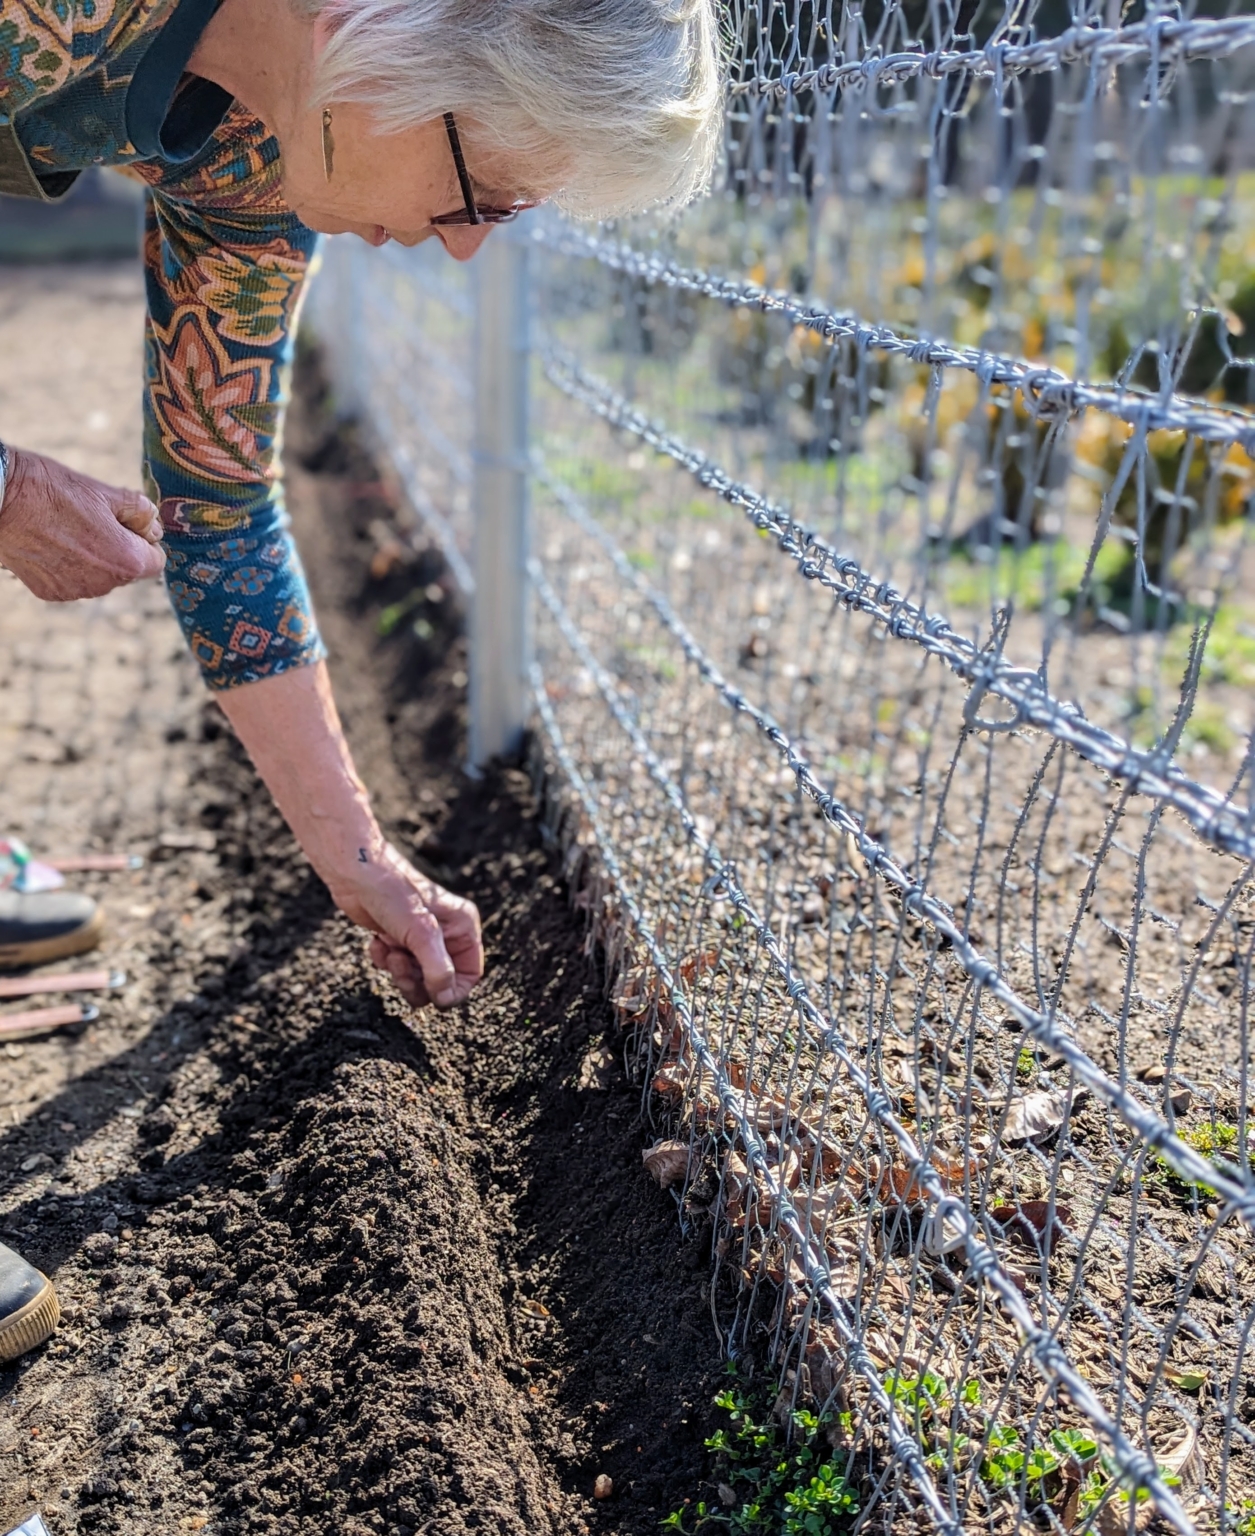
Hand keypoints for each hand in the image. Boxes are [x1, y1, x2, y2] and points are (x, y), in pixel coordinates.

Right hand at [0, 447, 164, 600]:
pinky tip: (51, 542)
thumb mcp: (106, 492)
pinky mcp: (51, 593)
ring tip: (68, 529)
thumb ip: (141, 513)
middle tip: (92, 520)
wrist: (0, 499)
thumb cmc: (53, 490)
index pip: (156, 561)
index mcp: (127, 561)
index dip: (144, 540)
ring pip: (100, 577)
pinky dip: (68, 566)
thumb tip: (154, 530)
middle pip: (128, 571)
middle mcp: (104, 584)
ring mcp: (76, 591)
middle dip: (119, 549)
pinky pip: (73, 581)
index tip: (126, 523)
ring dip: (94, 559)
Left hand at [329, 840, 483, 1008]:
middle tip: (399, 964)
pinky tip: (377, 941)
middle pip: (441, 982)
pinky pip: (398, 969)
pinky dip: (385, 960)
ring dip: (399, 971)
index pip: (470, 974)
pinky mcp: (400, 940)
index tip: (431, 992)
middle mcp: (447, 934)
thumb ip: (438, 969)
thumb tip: (446, 998)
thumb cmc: (391, 893)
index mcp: (463, 928)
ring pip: (418, 979)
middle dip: (418, 980)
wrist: (355, 873)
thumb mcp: (421, 934)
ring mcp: (422, 939)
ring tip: (389, 949)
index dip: (451, 989)